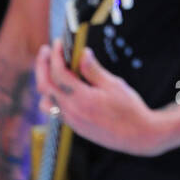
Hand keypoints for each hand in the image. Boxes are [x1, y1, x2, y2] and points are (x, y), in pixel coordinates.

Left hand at [35, 39, 167, 155]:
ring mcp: (71, 121)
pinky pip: (54, 110)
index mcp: (81, 98)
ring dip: (44, 83)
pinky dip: (52, 96)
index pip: (58, 73)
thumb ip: (94, 70)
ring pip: (45, 101)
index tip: (58, 43)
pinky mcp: (74, 126)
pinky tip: (63, 88)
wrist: (137, 135)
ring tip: (51, 69)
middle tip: (46, 50)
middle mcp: (71, 111)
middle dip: (42, 66)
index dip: (56, 56)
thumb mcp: (114, 85)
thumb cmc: (129, 109)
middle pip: (44, 86)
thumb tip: (83, 53)